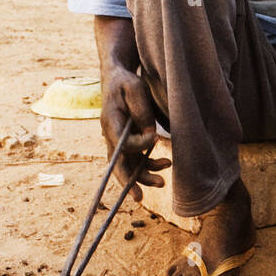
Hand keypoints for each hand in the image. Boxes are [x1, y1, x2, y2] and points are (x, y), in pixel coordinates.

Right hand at [100, 65, 170, 202]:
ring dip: (144, 176)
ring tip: (162, 182)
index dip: (139, 145)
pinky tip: (165, 164)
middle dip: (128, 182)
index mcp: (110, 121)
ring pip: (128, 165)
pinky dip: (148, 165)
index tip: (155, 138)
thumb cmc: (125, 82)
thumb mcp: (135, 88)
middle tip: (140, 197)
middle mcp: (111, 135)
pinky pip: (135, 159)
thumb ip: (141, 110)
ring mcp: (118, 140)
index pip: (122, 143)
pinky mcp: (126, 141)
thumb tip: (150, 134)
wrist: (115, 78)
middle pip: (117, 164)